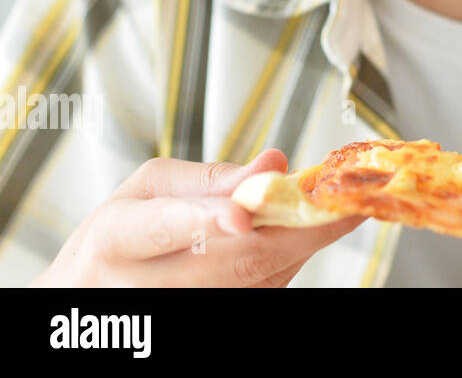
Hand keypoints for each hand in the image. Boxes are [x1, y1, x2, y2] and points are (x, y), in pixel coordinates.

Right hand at [32, 150, 364, 286]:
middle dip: (297, 228)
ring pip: (258, 282)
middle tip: (343, 200)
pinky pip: (264, 293)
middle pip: (231, 262)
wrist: (91, 297)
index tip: (243, 213)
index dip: (205, 220)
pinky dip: (288, 264)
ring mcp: (178, 312)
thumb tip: (272, 164)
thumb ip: (212, 177)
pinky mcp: (209, 323)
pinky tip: (295, 239)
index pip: (164, 227)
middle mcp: (141, 285)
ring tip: (327, 211)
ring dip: (301, 244)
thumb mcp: (148, 190)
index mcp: (116, 237)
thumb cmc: (121, 237)